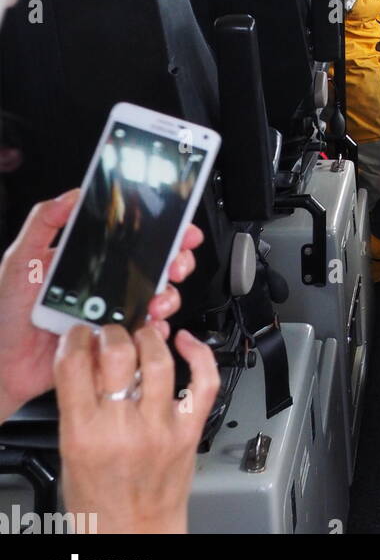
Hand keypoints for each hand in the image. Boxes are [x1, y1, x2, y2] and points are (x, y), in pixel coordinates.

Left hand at [0, 190, 203, 422]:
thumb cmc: (5, 314)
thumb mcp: (20, 260)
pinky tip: (150, 326)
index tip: (181, 228)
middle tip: (177, 262)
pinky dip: (155, 331)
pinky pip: (143, 335)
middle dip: (176, 261)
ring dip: (167, 296)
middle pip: (155, 266)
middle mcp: (104, 285)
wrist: (2, 365)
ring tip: (157, 300)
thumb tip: (72, 194)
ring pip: (156, 298)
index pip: (132, 239)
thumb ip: (43, 223)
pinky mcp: (112, 342)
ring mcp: (110, 313)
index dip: (162, 232)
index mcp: (88, 260)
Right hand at [55, 322, 218, 533]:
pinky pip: (204, 381)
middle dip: (113, 333)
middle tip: (112, 334)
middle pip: (118, 353)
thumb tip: (88, 358)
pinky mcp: (190, 431)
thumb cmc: (100, 501)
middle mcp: (123, 428)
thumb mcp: (71, 452)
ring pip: (159, 359)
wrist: (134, 534)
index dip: (77, 338)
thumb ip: (78, 405)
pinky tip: (186, 342)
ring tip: (144, 335)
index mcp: (84, 434)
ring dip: (150, 337)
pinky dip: (198, 353)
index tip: (81, 334)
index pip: (74, 365)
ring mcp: (161, 427)